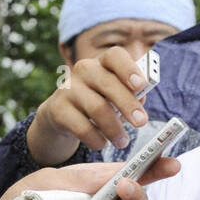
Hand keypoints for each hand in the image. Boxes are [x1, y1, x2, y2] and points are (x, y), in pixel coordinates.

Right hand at [27, 46, 153, 164]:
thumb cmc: (100, 101)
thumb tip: (140, 100)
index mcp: (103, 62)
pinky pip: (82, 127)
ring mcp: (68, 88)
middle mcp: (84, 70)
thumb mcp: (117, 95)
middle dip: (128, 104)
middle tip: (141, 123)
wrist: (63, 114)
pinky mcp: (57, 108)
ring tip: (122, 142)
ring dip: (114, 129)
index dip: (129, 69)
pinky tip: (102, 143)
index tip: (141, 86)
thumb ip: (132, 95)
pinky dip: (96, 139)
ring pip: (97, 108)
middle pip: (108, 84)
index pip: (115, 56)